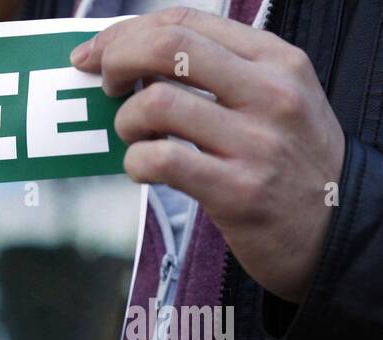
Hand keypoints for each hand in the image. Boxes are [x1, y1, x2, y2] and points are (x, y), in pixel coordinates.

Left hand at [73, 6, 344, 302]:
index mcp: (275, 59)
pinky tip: (143, 169)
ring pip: (156, 104)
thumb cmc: (289, 161)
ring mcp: (254, 142)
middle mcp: (269, 93)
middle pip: (167, 48)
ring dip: (126, 122)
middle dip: (116, 62)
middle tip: (105, 88)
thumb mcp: (276, 97)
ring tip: (135, 138)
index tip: (96, 53)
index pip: (186, 22)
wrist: (335, 226)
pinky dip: (135, 163)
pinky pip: (162, 160)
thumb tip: (137, 58)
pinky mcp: (237, 190)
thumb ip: (220, 72)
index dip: (126, 33)